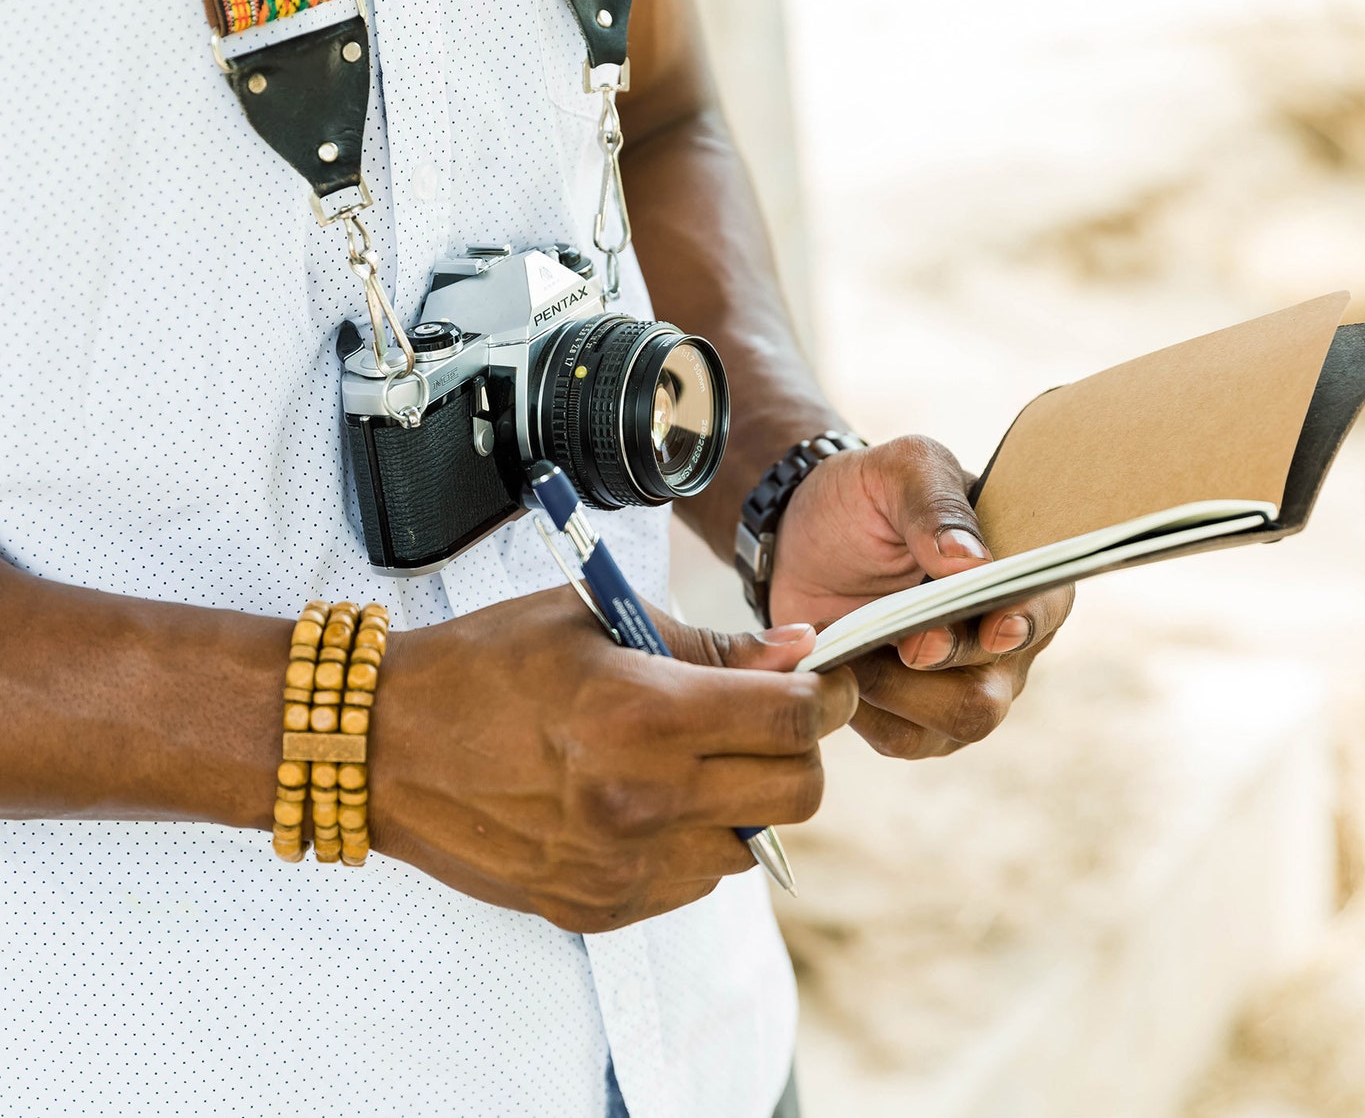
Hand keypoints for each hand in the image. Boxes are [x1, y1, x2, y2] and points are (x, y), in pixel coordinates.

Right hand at [370, 585, 857, 930]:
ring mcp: (620, 867)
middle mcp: (641, 802)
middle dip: (798, 750)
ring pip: (750, 846)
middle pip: (797, 793)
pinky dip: (692, 842)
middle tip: (765, 720)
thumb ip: (710, 644)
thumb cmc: (483, 665)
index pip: (794, 719)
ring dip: (744, 800)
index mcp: (644, 716)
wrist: (378, 747)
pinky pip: (692, 884)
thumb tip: (798, 652)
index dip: (825, 695)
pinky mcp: (596, 906)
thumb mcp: (596, 619)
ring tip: (691, 759)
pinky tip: (647, 800)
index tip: (821, 683)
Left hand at [770, 435, 1073, 758]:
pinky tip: (841, 661)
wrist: (802, 534)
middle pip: (994, 691)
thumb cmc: (868, 495)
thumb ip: (935, 504)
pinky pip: (900, 740)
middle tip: (905, 639)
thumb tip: (971, 561)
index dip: (1023, 626)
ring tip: (853, 639)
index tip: (994, 627)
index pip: (1043, 611)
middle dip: (946, 669)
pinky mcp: (915, 721)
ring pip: (951, 726)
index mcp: (1025, 576)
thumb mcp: (901, 469)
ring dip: (895, 689)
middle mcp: (1007, 645)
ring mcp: (964, 689)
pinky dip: (864, 706)